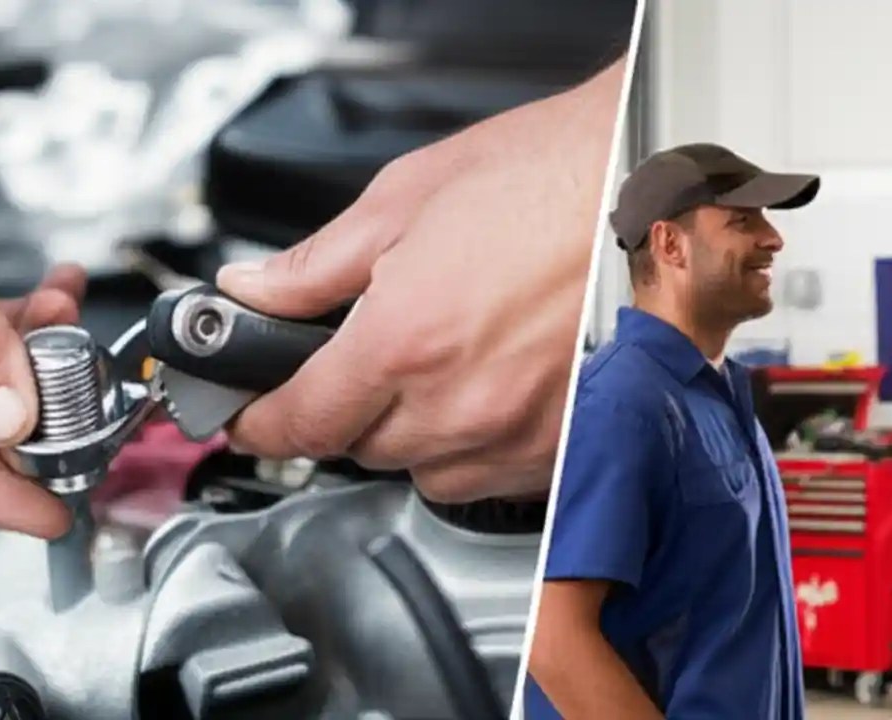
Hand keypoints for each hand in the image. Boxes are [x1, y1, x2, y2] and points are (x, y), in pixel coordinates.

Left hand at [217, 57, 626, 502]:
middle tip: (357, 362)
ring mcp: (518, 432)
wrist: (642, 183)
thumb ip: (313, 265)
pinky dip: (473, 446)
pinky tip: (485, 389)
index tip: (248, 419)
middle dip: (341, 413)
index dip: (260, 423)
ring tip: (433, 371)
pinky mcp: (563, 445)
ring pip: (426, 475)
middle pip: (359, 451)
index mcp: (406, 339)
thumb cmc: (546, 175)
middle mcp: (461, 403)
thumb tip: (254, 292)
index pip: (301, 421)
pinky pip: (492, 478)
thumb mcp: (403, 199)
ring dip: (409, 437)